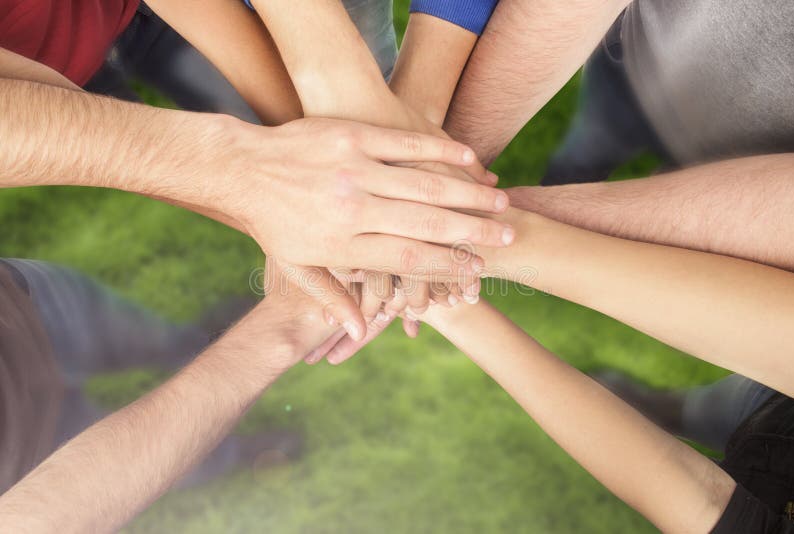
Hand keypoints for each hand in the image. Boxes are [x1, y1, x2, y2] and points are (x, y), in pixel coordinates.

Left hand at [207, 117, 511, 274]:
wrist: (239, 166)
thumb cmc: (271, 224)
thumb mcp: (296, 269)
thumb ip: (334, 299)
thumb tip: (362, 331)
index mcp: (342, 244)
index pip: (409, 258)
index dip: (448, 265)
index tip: (477, 270)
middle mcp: (352, 208)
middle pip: (427, 222)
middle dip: (474, 231)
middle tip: (508, 236)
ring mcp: (353, 168)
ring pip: (424, 183)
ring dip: (468, 193)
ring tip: (501, 201)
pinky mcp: (352, 136)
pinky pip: (406, 144)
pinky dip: (441, 151)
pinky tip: (469, 158)